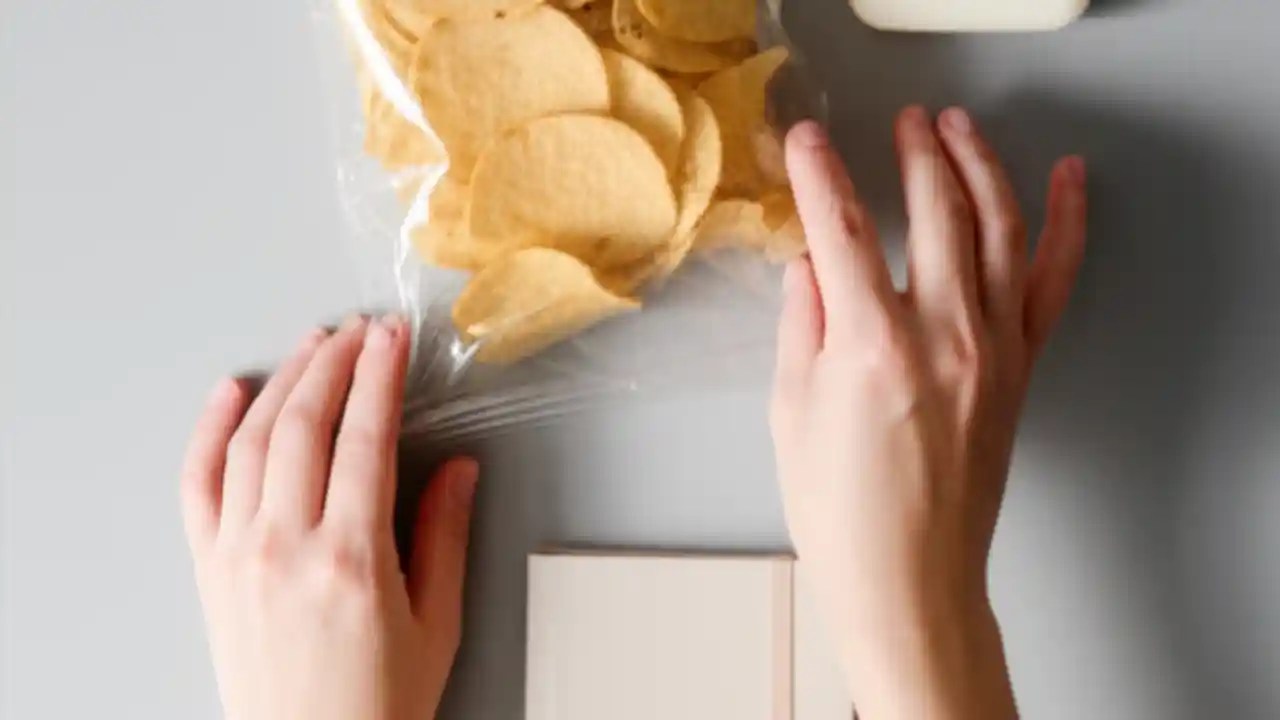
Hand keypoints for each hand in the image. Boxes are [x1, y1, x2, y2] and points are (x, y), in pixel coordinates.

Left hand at [180, 316, 478, 719]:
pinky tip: (232, 393)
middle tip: (360, 330)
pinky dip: (210, 429)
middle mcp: (285, 548)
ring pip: (253, 440)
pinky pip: (198, 482)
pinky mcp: (209, 568)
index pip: (365, 438)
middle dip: (335, 363)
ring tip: (314, 346)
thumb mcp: (437, 623)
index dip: (381, 377)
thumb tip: (459, 469)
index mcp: (351, 560)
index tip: (393, 339)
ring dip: (286, 381)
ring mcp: (238, 554)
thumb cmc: (376, 705)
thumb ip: (445, 536)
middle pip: (305, 424)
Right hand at [771, 107, 1086, 718]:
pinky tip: (1066, 184)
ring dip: (981, 167)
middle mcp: (942, 338)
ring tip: (959, 130)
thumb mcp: (792, 413)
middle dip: (916, 153)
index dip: (822, 176)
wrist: (910, 579)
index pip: (844, 232)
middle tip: (900, 124)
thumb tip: (810, 267)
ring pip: (1000, 230)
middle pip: (937, 213)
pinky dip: (1065, 225)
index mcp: (872, 348)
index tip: (809, 142)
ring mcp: (992, 350)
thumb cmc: (844, 513)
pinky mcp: (1019, 368)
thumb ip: (802, 325)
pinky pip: (1052, 282)